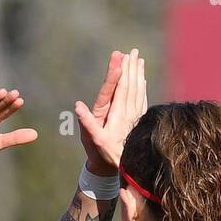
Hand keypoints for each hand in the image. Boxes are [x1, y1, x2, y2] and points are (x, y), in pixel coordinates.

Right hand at [75, 47, 146, 171]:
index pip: (121, 88)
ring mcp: (135, 117)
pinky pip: (142, 101)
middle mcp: (128, 113)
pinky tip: (143, 81)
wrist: (122, 169)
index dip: (123, 72)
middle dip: (132, 68)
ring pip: (139, 91)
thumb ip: (86, 122)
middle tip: (134, 51)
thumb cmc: (103, 154)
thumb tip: (78, 106)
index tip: (124, 56)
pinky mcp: (138, 122)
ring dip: (139, 75)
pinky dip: (142, 89)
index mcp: (117, 115)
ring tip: (140, 60)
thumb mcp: (93, 140)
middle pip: (132, 86)